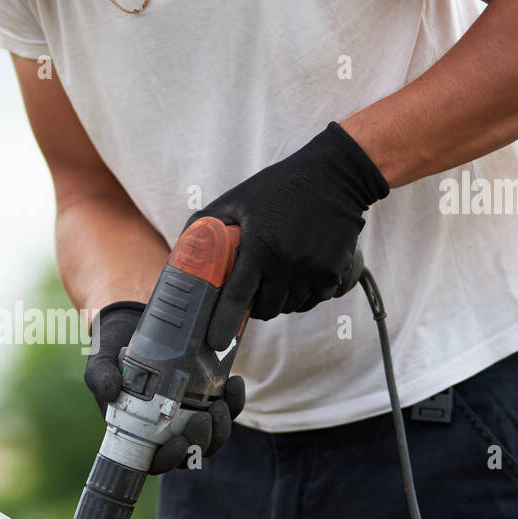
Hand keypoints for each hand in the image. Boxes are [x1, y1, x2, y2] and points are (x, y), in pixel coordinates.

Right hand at [85, 301, 246, 473]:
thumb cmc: (114, 352)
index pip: (157, 462)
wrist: (134, 326)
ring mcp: (189, 415)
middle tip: (203, 417)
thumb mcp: (101, 360)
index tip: (178, 442)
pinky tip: (234, 383)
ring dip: (222, 428)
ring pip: (213, 438)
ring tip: (221, 404)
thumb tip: (109, 392)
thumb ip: (99, 375)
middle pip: (191, 453)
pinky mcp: (207, 398)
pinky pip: (227, 410)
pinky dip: (234, 402)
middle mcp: (166, 430)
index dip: (171, 459)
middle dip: (202, 441)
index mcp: (138, 434)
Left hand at [186, 121, 388, 350]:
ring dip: (279, 301)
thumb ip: (206, 226)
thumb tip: (182, 252)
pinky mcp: (334, 272)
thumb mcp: (237, 200)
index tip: (216, 342)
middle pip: (265, 308)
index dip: (225, 323)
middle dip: (255, 307)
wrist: (335, 176)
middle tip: (252, 292)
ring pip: (289, 307)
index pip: (237, 297)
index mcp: (260, 246)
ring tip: (276, 278)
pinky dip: (302, 296)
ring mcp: (314, 270)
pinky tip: (298, 276)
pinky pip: (313, 300)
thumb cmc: (278, 187)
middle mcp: (287, 263)